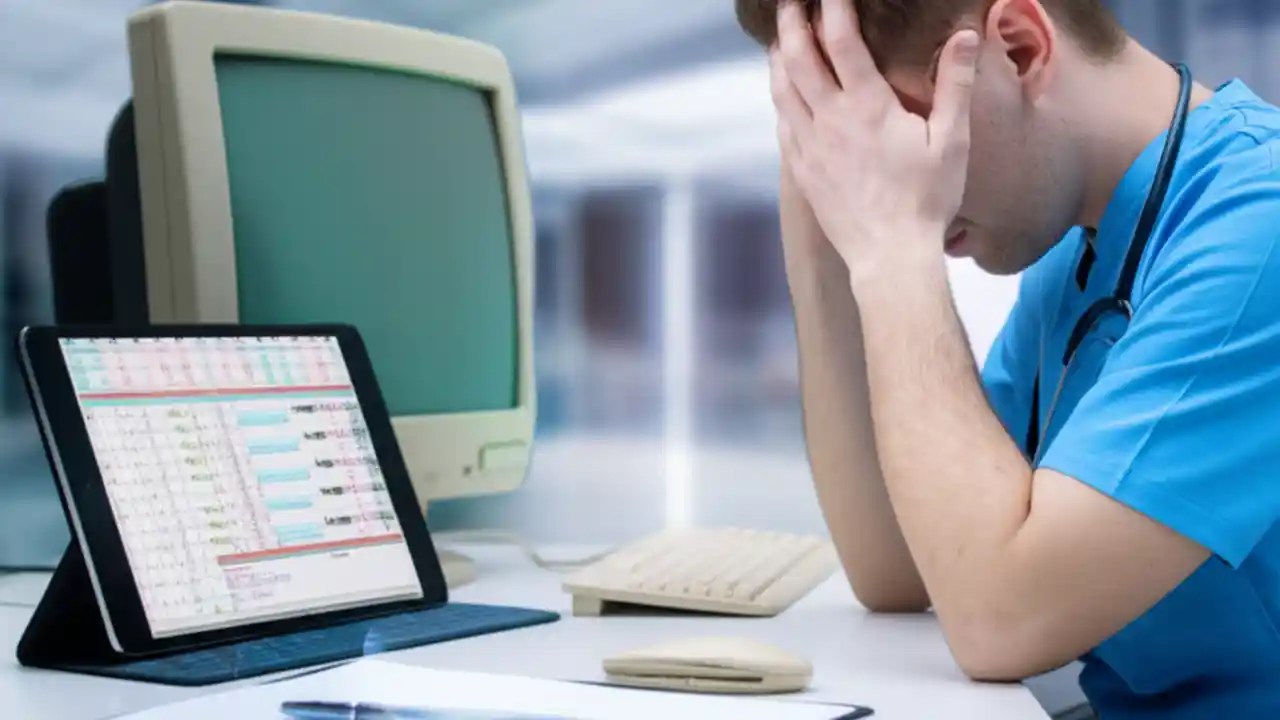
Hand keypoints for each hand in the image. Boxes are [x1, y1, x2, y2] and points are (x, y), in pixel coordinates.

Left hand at [770, 0, 979, 280]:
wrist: (890, 256)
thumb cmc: (926, 201)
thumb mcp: (951, 140)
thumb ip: (955, 84)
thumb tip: (963, 36)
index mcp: (867, 107)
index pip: (839, 41)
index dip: (831, 8)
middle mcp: (829, 121)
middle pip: (797, 58)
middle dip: (791, 22)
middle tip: (791, 2)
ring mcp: (810, 146)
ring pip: (782, 90)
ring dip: (779, 58)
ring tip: (782, 39)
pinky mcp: (802, 170)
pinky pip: (782, 124)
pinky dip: (781, 99)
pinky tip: (785, 93)